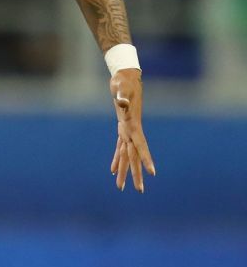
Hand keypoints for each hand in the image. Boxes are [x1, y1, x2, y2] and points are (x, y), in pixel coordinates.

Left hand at [109, 68, 155, 191]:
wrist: (125, 76)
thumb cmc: (123, 82)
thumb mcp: (122, 88)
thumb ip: (123, 97)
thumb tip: (122, 102)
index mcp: (133, 126)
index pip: (140, 146)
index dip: (146, 159)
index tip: (152, 173)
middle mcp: (132, 131)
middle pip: (134, 156)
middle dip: (136, 173)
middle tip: (138, 190)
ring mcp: (127, 130)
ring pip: (126, 155)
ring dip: (125, 171)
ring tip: (122, 187)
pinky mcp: (122, 128)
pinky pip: (120, 148)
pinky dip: (117, 159)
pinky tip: (114, 170)